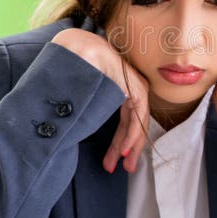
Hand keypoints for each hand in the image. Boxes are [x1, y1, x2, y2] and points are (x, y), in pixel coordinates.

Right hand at [51, 28, 149, 173]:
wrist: (77, 48)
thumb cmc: (78, 69)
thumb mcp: (88, 96)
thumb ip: (91, 112)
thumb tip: (80, 132)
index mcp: (122, 90)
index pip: (126, 122)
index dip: (120, 144)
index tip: (113, 163)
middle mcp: (133, 88)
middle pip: (135, 125)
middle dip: (128, 150)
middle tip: (123, 169)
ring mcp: (136, 87)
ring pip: (139, 123)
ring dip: (131, 145)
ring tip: (124, 164)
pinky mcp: (136, 87)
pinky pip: (137, 115)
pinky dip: (133, 133)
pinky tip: (126, 148)